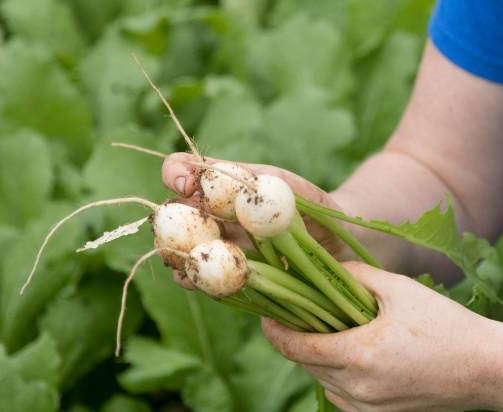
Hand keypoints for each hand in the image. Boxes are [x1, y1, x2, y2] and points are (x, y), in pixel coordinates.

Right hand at [160, 152, 347, 288]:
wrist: (335, 244)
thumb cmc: (309, 205)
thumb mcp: (286, 186)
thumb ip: (255, 181)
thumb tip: (219, 180)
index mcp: (220, 184)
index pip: (184, 170)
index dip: (176, 172)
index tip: (183, 183)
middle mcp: (210, 214)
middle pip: (171, 216)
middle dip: (167, 224)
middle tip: (173, 231)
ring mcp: (214, 246)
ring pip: (180, 251)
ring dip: (177, 257)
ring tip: (185, 262)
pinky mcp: (224, 277)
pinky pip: (203, 280)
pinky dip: (198, 281)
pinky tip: (200, 282)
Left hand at [262, 262, 502, 411]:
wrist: (486, 369)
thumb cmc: (446, 325)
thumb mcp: (399, 289)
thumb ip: (356, 276)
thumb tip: (326, 270)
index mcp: (359, 356)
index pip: (297, 347)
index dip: (275, 330)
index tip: (266, 313)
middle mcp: (359, 390)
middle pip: (307, 365)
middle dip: (295, 340)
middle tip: (295, 314)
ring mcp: (369, 410)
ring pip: (324, 382)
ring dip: (318, 359)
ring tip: (325, 332)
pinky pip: (343, 397)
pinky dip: (338, 377)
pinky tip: (352, 356)